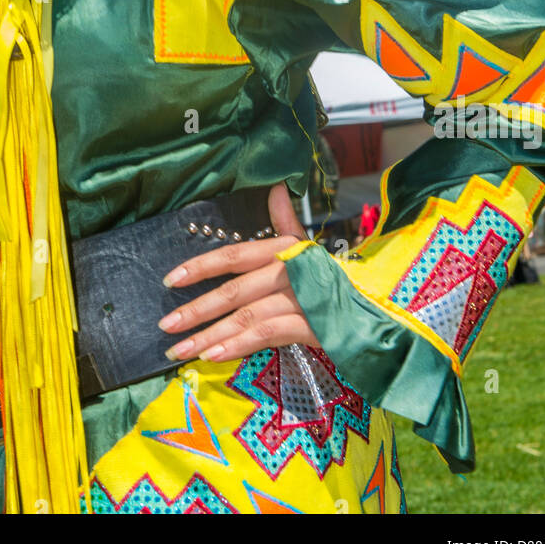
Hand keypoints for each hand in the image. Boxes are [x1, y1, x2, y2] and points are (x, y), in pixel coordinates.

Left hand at [158, 182, 320, 363]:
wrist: (379, 307)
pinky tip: (214, 356)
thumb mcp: (310, 247)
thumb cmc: (335, 278)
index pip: (234, 255)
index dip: (200, 266)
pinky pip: (268, 335)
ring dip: (210, 335)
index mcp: (286, 249)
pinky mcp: (312, 326)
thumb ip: (286, 221)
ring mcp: (302, 299)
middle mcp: (291, 271)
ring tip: (180, 350)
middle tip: (165, 324)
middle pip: (234, 290)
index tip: (170, 279)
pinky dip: (239, 346)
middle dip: (196, 309)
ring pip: (246, 316)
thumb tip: (276, 187)